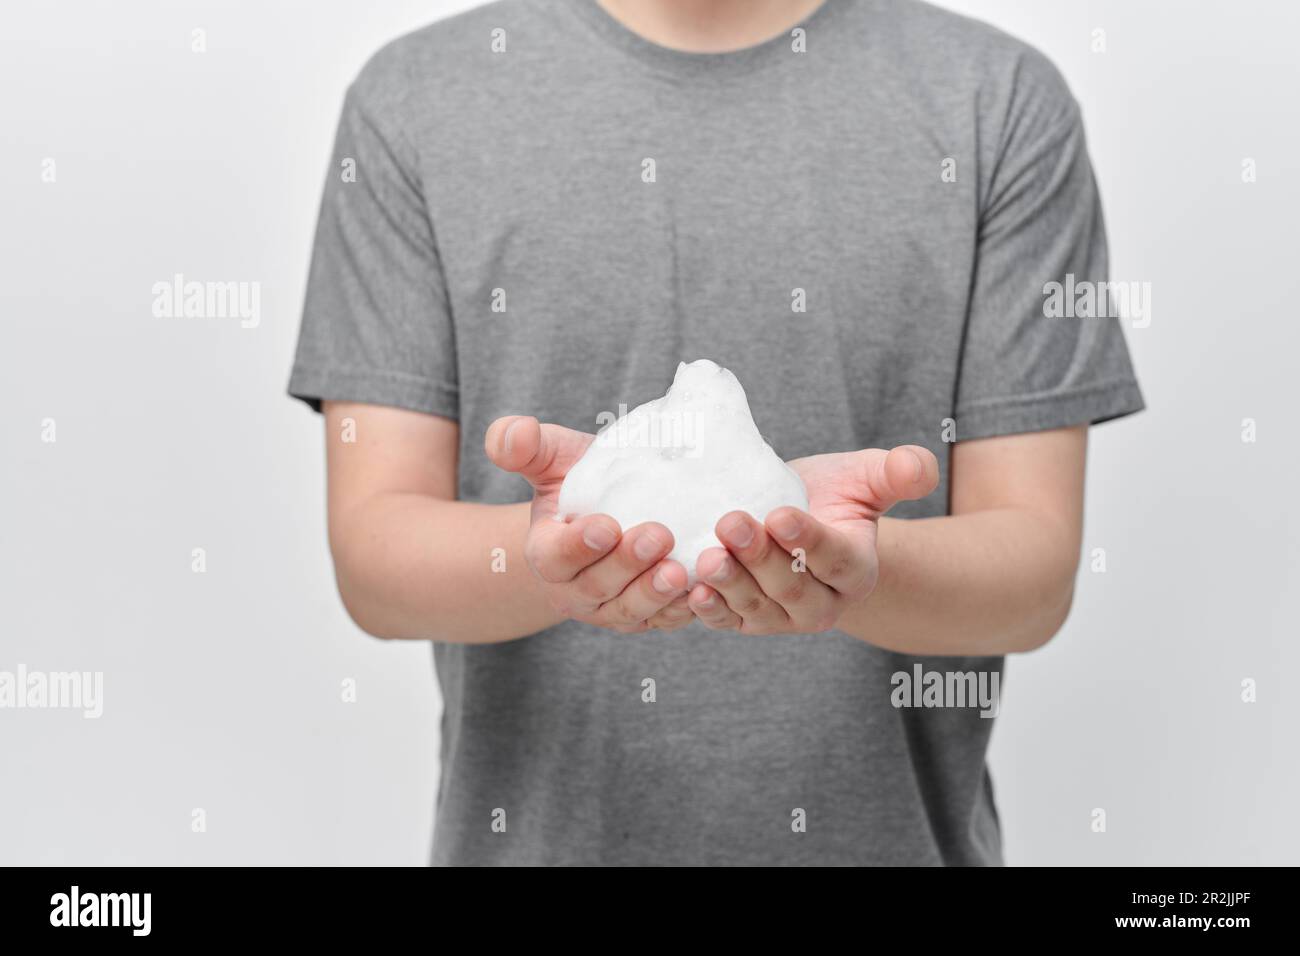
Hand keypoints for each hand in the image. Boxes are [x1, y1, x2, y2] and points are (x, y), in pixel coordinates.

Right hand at [485, 416, 692, 631]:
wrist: (611, 511)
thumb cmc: (580, 481)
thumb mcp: (551, 458)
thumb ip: (525, 445)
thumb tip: (514, 433)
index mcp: (546, 553)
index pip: (555, 557)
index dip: (578, 546)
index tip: (607, 525)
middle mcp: (573, 590)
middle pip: (596, 586)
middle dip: (627, 565)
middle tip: (660, 535)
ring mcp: (609, 609)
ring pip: (629, 610)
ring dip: (654, 594)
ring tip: (680, 570)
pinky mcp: (645, 617)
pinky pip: (661, 621)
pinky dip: (680, 610)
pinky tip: (703, 589)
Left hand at [686, 446, 939, 634]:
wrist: (793, 517)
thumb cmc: (833, 496)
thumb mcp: (866, 478)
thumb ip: (897, 472)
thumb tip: (919, 465)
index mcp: (856, 570)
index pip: (834, 559)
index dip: (808, 540)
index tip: (779, 514)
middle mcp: (823, 603)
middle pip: (792, 588)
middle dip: (760, 558)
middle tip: (730, 522)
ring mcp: (782, 618)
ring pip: (758, 608)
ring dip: (730, 584)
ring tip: (706, 557)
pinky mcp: (747, 621)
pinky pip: (729, 622)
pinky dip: (710, 611)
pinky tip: (691, 591)